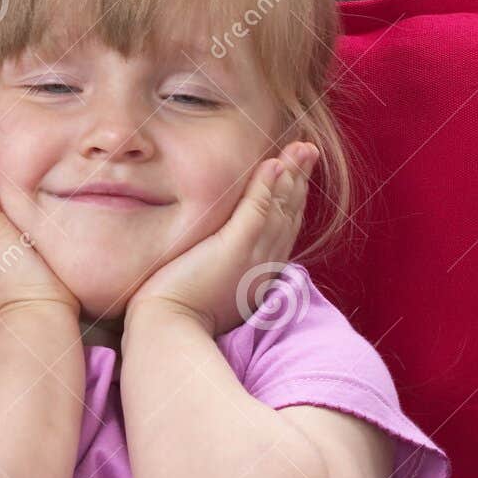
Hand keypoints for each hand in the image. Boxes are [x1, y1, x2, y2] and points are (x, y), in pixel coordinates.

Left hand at [126, 141, 318, 335]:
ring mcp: (252, 256)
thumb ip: (220, 267)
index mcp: (258, 272)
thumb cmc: (179, 312)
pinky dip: (267, 187)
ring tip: (301, 148)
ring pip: (280, 209)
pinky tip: (275, 164)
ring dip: (292, 175)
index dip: (294, 199)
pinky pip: (256, 212)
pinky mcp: (235, 249)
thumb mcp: (210, 287)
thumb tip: (217, 256)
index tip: (297, 173)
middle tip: (309, 149)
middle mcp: (263, 263)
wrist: (168, 328)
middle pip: (289, 214)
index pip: (282, 228)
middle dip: (301, 180)